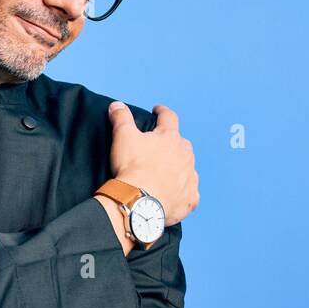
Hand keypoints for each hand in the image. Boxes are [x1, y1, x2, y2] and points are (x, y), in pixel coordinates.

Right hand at [107, 102, 199, 225]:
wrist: (139, 202)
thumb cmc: (132, 167)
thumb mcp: (123, 136)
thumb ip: (121, 118)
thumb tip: (117, 105)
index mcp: (170, 138)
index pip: (169, 118)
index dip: (162, 112)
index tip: (158, 111)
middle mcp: (184, 155)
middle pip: (182, 143)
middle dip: (173, 143)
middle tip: (160, 147)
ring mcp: (189, 177)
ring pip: (189, 167)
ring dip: (180, 167)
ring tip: (167, 172)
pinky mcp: (189, 198)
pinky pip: (191, 193)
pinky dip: (185, 192)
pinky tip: (177, 194)